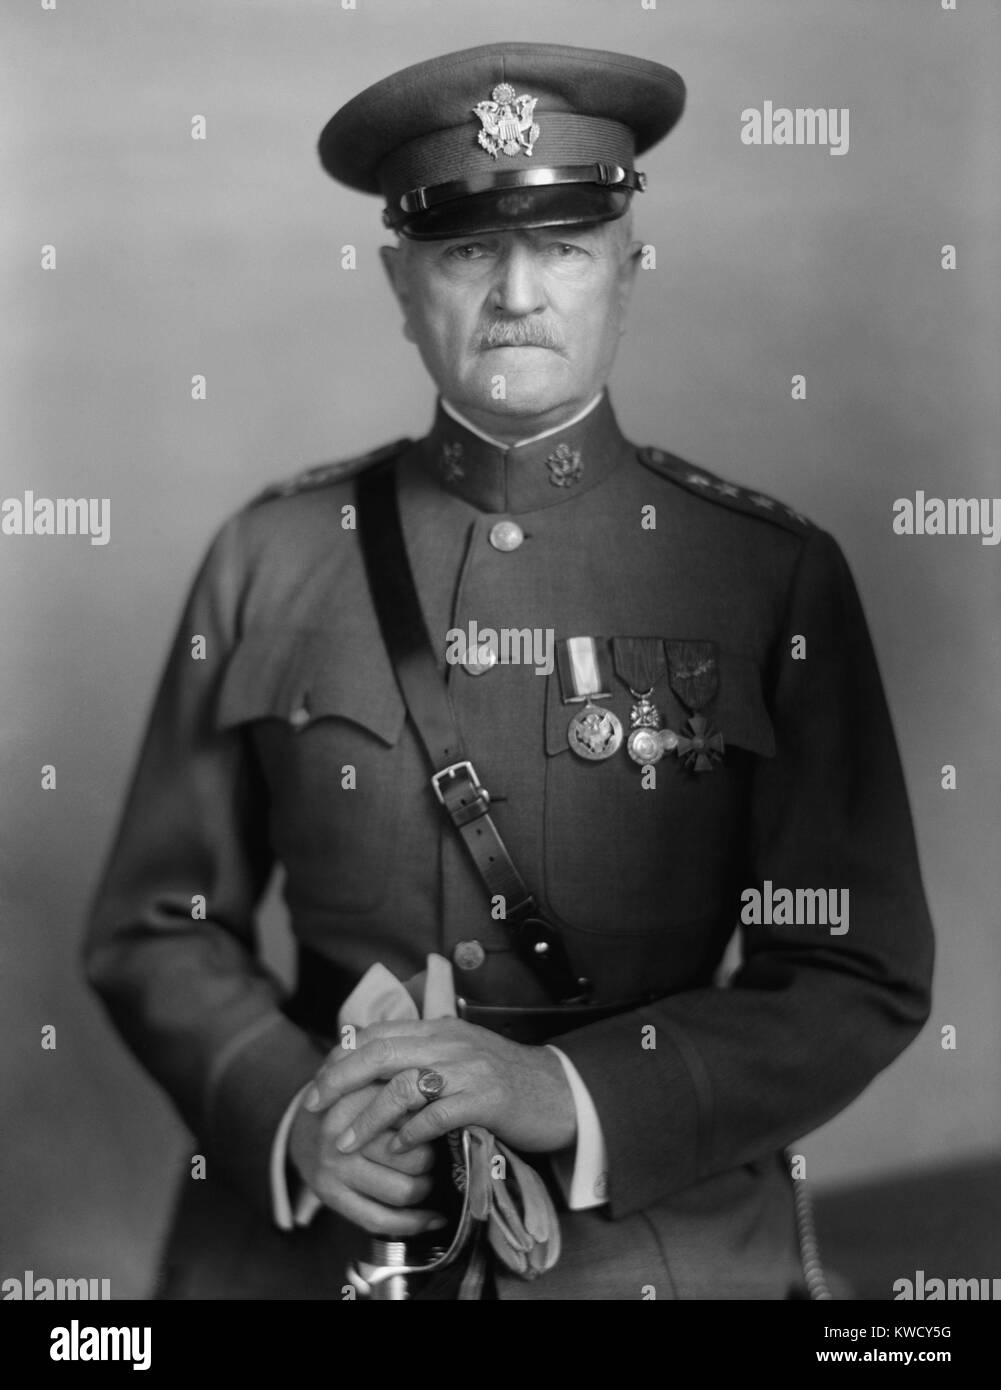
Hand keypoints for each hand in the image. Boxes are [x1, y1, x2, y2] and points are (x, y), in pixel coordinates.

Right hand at [289, 1080, 443, 1237]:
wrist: (301, 1129)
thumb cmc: (352, 1102)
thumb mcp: (373, 1079)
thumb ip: (406, 1080)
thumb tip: (449, 1089)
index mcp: (358, 1096)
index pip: (417, 1115)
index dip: (439, 1122)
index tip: (452, 1123)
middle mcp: (343, 1132)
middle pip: (416, 1155)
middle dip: (435, 1158)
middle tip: (439, 1152)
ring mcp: (334, 1167)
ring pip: (404, 1190)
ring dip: (426, 1188)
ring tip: (430, 1177)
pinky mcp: (329, 1196)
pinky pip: (380, 1220)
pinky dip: (414, 1223)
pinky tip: (434, 1218)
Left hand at [303, 1018, 576, 1156]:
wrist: (560, 1090)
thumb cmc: (504, 1077)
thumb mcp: (459, 1054)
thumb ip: (422, 1054)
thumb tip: (373, 1064)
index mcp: (439, 1028)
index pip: (377, 1033)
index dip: (341, 1056)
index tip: (317, 1082)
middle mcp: (449, 1042)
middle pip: (380, 1053)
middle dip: (339, 1080)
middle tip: (313, 1105)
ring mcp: (468, 1069)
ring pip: (404, 1086)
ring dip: (369, 1116)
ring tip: (346, 1141)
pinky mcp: (486, 1099)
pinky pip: (438, 1114)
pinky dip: (412, 1132)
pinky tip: (398, 1149)